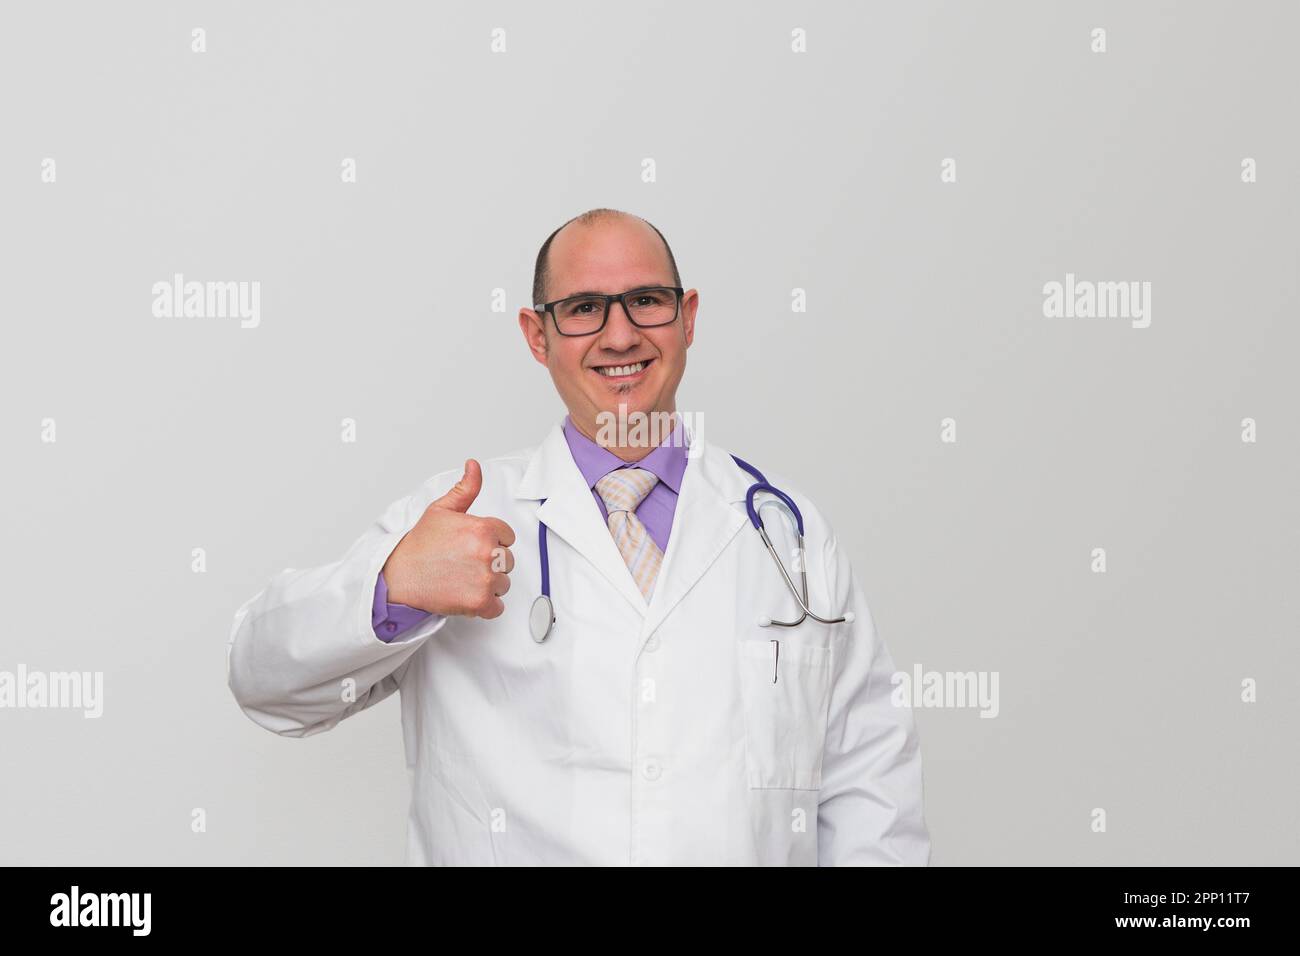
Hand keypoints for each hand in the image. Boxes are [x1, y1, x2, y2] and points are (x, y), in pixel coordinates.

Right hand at [381, 459, 515, 618]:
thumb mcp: (441, 510)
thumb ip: (465, 489)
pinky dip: (485, 606)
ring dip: (487, 584)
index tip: (470, 546)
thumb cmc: (420, 544)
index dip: (490, 541)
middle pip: (507, 560)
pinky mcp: (480, 602)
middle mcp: (487, 553)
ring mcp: (485, 579)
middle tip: (463, 563)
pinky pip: (497, 607)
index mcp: (483, 528)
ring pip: (503, 583)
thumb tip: (474, 465)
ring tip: (462, 578)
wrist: (399, 576)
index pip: (507, 536)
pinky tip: (465, 595)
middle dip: (489, 563)